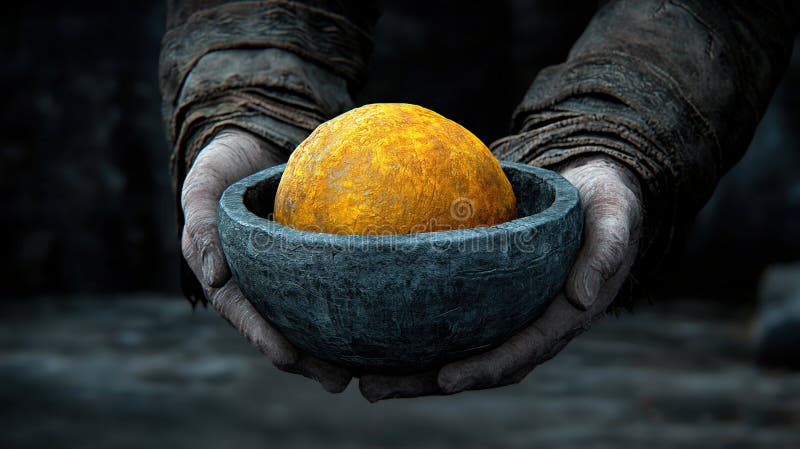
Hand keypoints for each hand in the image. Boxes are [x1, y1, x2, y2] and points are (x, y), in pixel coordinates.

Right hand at [181, 128, 350, 392]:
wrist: (254, 144)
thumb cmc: (223, 167)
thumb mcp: (203, 187)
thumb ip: (202, 226)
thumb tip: (216, 277)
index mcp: (228, 278)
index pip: (246, 316)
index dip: (265, 339)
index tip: (288, 358)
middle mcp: (258, 286)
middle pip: (283, 329)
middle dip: (308, 359)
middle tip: (339, 380)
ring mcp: (286, 277)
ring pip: (310, 317)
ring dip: (333, 345)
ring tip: (366, 367)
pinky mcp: (312, 262)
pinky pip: (333, 285)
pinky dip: (352, 305)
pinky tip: (384, 317)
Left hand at [359, 154, 642, 400]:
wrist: (596, 190)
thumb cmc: (608, 203)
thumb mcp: (617, 217)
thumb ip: (607, 251)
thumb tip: (582, 297)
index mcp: (563, 317)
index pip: (520, 352)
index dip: (484, 368)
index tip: (445, 379)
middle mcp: (531, 325)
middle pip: (477, 364)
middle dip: (426, 382)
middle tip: (374, 389)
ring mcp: (510, 314)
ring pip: (459, 350)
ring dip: (412, 370)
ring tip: (363, 378)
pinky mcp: (491, 296)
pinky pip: (453, 321)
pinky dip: (417, 333)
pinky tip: (375, 332)